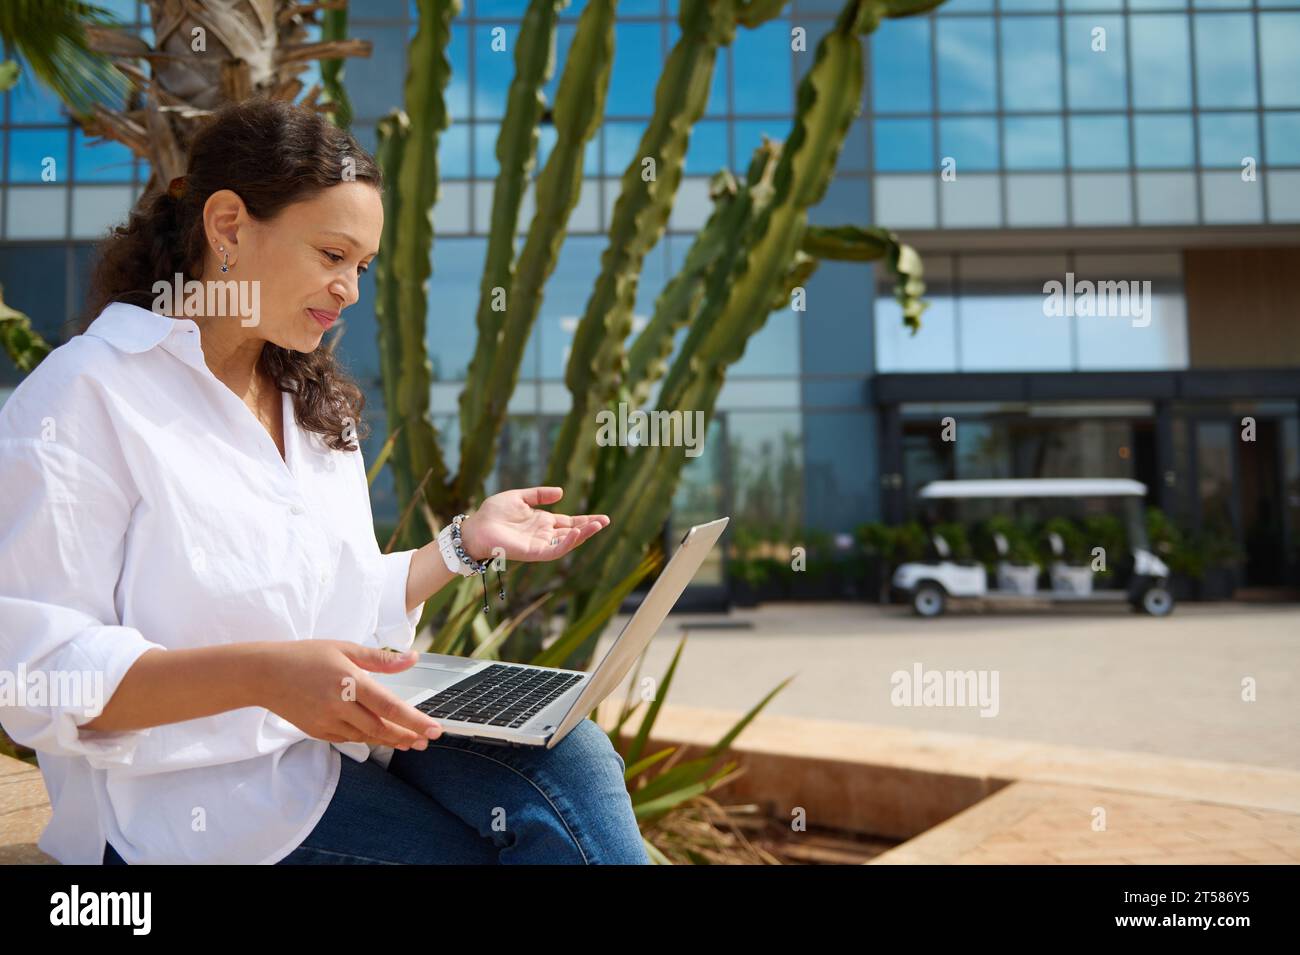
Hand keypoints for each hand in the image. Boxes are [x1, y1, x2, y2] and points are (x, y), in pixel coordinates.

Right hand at [256, 640, 443, 749]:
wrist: (264, 674)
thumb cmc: (306, 656)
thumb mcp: (345, 648)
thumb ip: (381, 659)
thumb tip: (412, 658)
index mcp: (349, 681)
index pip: (390, 707)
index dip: (415, 721)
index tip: (434, 730)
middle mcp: (339, 706)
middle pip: (381, 727)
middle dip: (407, 736)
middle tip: (427, 740)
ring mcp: (326, 722)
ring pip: (366, 736)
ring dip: (390, 740)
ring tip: (409, 741)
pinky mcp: (317, 731)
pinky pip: (348, 738)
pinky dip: (366, 738)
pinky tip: (379, 736)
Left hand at [459, 486, 608, 563]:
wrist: (476, 527)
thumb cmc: (493, 513)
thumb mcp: (519, 497)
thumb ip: (539, 494)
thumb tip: (561, 492)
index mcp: (542, 522)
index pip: (568, 522)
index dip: (584, 520)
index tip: (601, 517)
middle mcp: (543, 534)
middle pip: (572, 532)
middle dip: (589, 527)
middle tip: (606, 521)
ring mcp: (540, 544)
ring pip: (567, 542)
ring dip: (583, 535)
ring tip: (598, 525)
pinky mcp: (533, 553)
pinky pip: (555, 550)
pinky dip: (567, 543)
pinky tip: (577, 534)